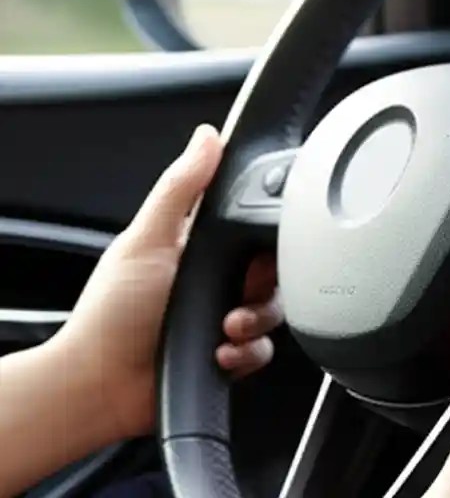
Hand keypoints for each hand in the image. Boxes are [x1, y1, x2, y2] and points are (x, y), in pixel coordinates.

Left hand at [47, 124, 282, 439]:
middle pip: (274, 272)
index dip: (266, 236)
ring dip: (255, 322)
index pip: (253, 229)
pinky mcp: (231, 354)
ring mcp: (224, 318)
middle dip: (264, 287)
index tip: (260, 248)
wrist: (103, 385)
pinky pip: (264, 349)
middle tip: (240, 294)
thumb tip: (207, 137)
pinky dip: (247, 353)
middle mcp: (215, 281)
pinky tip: (222, 353)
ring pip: (274, 312)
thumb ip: (181, 188)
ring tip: (226, 329)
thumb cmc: (112, 313)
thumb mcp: (147, 239)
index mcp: (200, 247)